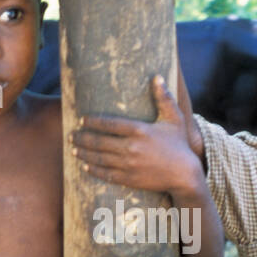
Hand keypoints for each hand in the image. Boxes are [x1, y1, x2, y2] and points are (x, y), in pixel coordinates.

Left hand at [72, 76, 203, 196]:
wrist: (185, 175)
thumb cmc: (179, 144)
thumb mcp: (174, 119)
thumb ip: (164, 98)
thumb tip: (157, 77)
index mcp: (140, 130)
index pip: (110, 124)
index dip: (93, 122)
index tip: (82, 120)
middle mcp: (132, 147)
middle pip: (100, 142)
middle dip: (83, 138)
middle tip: (71, 135)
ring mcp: (129, 165)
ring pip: (100, 158)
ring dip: (84, 153)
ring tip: (74, 149)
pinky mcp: (130, 179)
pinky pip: (107, 174)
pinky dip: (94, 170)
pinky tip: (85, 166)